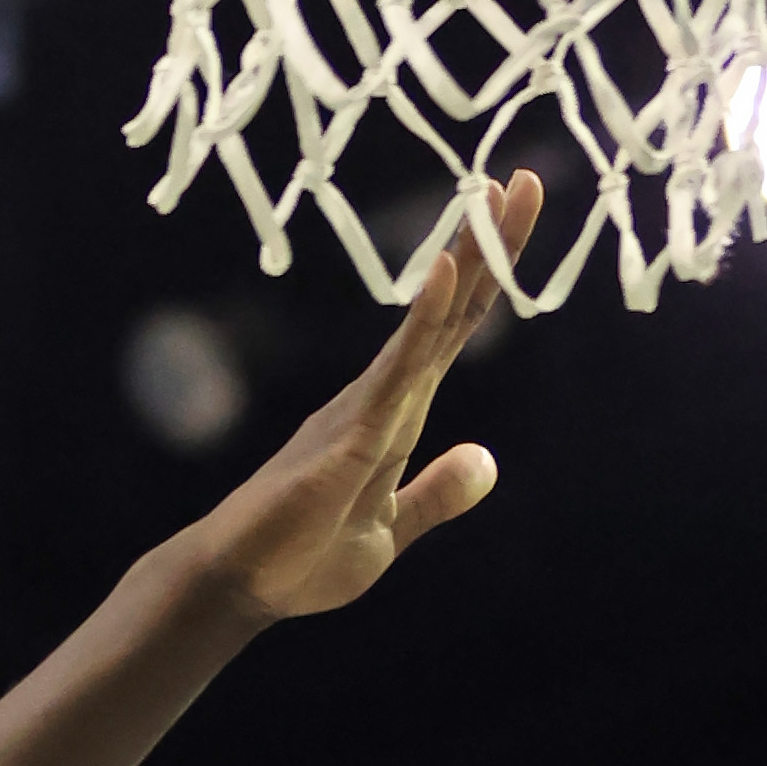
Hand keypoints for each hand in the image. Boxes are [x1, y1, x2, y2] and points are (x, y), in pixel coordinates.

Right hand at [184, 176, 538, 622]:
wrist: (240, 586)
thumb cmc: (300, 559)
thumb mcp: (389, 534)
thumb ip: (436, 496)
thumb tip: (485, 460)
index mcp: (398, 416)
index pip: (454, 334)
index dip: (489, 279)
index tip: (516, 220)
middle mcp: (383, 398)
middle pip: (450, 312)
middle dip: (490, 248)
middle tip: (526, 180)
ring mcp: (366, 410)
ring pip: (429, 325)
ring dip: (467, 262)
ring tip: (496, 199)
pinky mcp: (350, 435)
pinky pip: (398, 370)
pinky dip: (425, 321)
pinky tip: (447, 274)